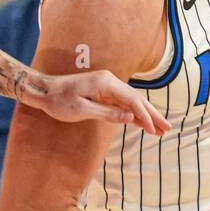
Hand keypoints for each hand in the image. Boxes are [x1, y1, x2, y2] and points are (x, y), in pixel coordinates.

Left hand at [21, 69, 170, 134]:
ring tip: (160, 128)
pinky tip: (142, 122)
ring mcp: (107, 85)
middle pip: (136, 99)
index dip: (144, 115)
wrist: (42, 90)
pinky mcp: (103, 91)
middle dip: (152, 114)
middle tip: (167, 128)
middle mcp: (109, 81)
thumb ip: (108, 113)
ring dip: (146, 114)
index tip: (154, 129)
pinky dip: (134, 113)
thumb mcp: (81, 110)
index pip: (132, 100)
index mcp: (105, 83)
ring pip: (132, 101)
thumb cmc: (58, 101)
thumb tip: (130, 117)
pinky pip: (123, 102)